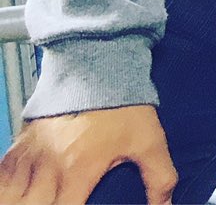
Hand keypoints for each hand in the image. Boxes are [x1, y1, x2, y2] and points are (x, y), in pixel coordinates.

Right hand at [0, 107, 176, 204]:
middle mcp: (47, 167)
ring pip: (14, 197)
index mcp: (77, 170)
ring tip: (46, 198)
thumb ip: (159, 178)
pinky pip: (5, 178)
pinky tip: (23, 193)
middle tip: (66, 201)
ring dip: (27, 201)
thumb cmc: (123, 104)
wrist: (98, 65)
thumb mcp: (150, 141)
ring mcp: (30, 156)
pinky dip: (11, 189)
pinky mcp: (20, 145)